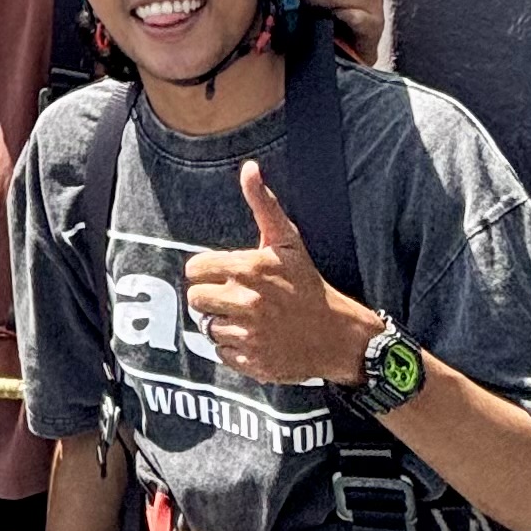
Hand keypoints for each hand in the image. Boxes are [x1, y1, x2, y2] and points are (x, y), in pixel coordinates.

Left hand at [185, 160, 378, 386]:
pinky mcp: (252, 362)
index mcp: (250, 269)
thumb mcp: (287, 241)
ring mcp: (250, 334)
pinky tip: (255, 338)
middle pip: (196, 298)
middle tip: (237, 297)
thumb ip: (263, 204)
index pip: (194, 269)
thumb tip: (249, 167)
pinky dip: (234, 349)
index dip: (207, 271)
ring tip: (249, 318)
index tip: (226, 274)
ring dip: (224, 323)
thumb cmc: (306, 283)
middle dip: (212, 297)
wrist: (336, 334)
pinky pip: (221, 353)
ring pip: (207, 327)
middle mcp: (247, 302)